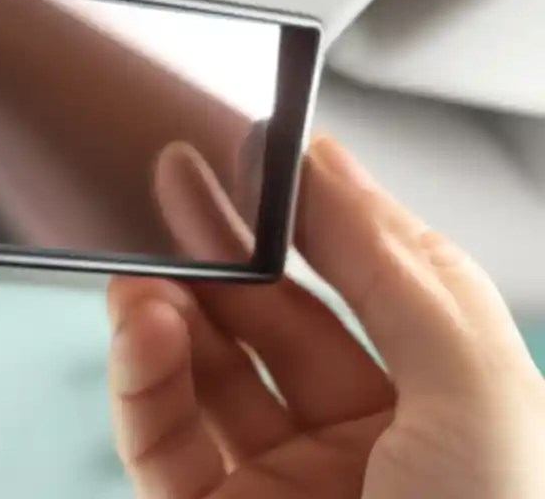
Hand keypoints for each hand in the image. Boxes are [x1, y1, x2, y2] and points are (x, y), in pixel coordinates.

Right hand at [108, 138, 544, 497]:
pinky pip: (154, 440)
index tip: (261, 155)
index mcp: (443, 409)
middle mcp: (358, 446)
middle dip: (221, 252)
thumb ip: (403, 272)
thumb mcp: (484, 396)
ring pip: (199, 376)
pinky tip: (142, 328)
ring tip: (143, 271)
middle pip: (268, 323)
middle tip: (176, 183)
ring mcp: (278, 485)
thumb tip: (330, 166)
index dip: (314, 218)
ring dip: (165, 310)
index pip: (366, 287)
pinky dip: (136, 377)